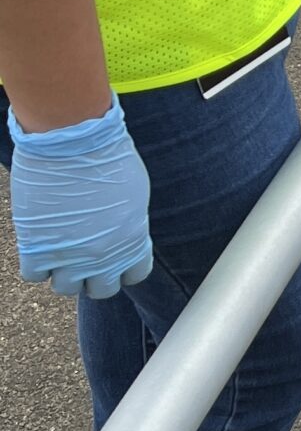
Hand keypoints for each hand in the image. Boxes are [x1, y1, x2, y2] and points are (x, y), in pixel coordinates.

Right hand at [7, 100, 152, 298]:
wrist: (72, 140)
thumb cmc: (107, 155)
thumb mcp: (133, 192)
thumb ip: (128, 222)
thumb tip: (119, 233)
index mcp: (133, 241)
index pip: (135, 275)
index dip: (123, 265)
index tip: (114, 252)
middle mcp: (103, 257)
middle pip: (101, 290)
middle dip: (93, 274)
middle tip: (85, 253)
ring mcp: (69, 257)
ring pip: (65, 288)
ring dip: (63, 271)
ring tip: (61, 246)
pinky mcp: (36, 249)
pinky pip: (34, 276)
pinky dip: (36, 263)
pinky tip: (40, 242)